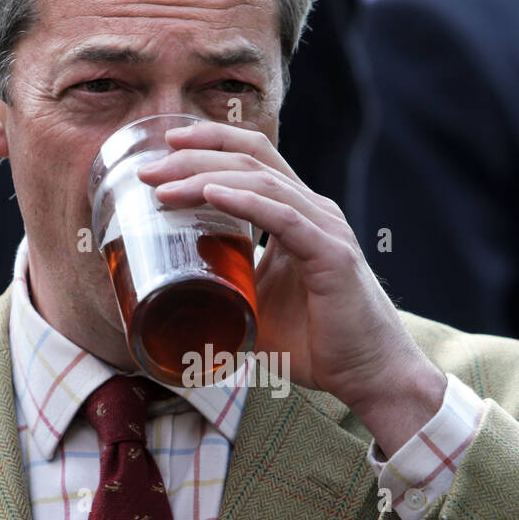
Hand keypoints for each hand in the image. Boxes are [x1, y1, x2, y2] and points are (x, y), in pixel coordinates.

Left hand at [136, 120, 445, 453]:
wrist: (370, 376)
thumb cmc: (320, 346)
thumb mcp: (258, 310)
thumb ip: (225, 293)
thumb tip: (173, 304)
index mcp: (297, 215)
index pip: (253, 158)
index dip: (210, 143)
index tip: (165, 146)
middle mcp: (313, 211)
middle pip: (252, 157)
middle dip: (195, 154)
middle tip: (148, 169)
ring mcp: (324, 228)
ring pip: (260, 180)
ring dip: (205, 177)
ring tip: (163, 186)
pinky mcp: (331, 255)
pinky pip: (282, 217)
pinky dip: (243, 201)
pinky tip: (209, 195)